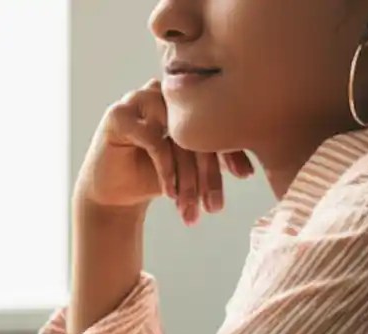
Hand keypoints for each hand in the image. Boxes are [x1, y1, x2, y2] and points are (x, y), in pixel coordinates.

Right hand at [73, 79, 254, 224]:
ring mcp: (139, 99)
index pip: (214, 118)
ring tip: (189, 207)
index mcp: (184, 98)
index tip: (244, 176)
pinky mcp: (118, 114)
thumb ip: (215, 153)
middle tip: (214, 206)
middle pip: (197, 127)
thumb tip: (253, 161)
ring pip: (177, 133)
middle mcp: (163, 92)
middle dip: (208, 173)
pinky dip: (165, 168)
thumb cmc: (154, 178)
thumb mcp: (192, 167)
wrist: (114, 196)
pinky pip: (153, 138)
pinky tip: (169, 193)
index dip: (231, 148)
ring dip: (187, 175)